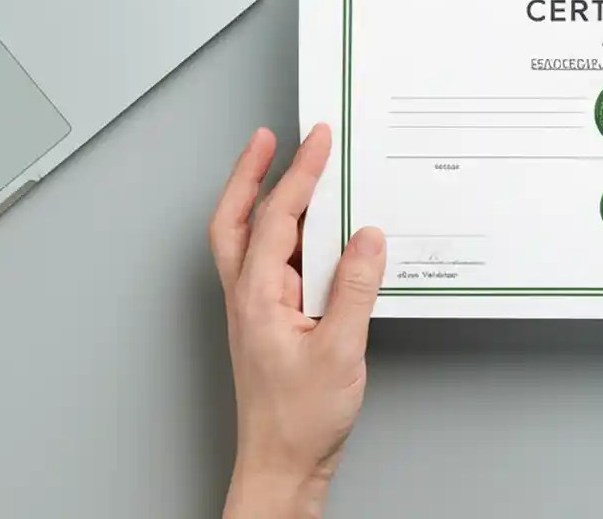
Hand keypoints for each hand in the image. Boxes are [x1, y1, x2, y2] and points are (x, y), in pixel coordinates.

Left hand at [209, 124, 386, 518]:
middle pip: (235, 219)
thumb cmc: (299, 419)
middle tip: (271, 138)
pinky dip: (284, 233)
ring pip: (247, 238)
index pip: (276, 219)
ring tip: (285, 168)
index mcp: (257, 296)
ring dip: (262, 198)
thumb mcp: (340, 350)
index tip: (316, 141)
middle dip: (251, 173)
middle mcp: (247, 296)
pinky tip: (310, 231)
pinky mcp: (270, 320)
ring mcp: (255, 308)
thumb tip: (367, 239)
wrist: (282, 464)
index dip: (298, 174)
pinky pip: (271, 262)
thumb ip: (354, 288)